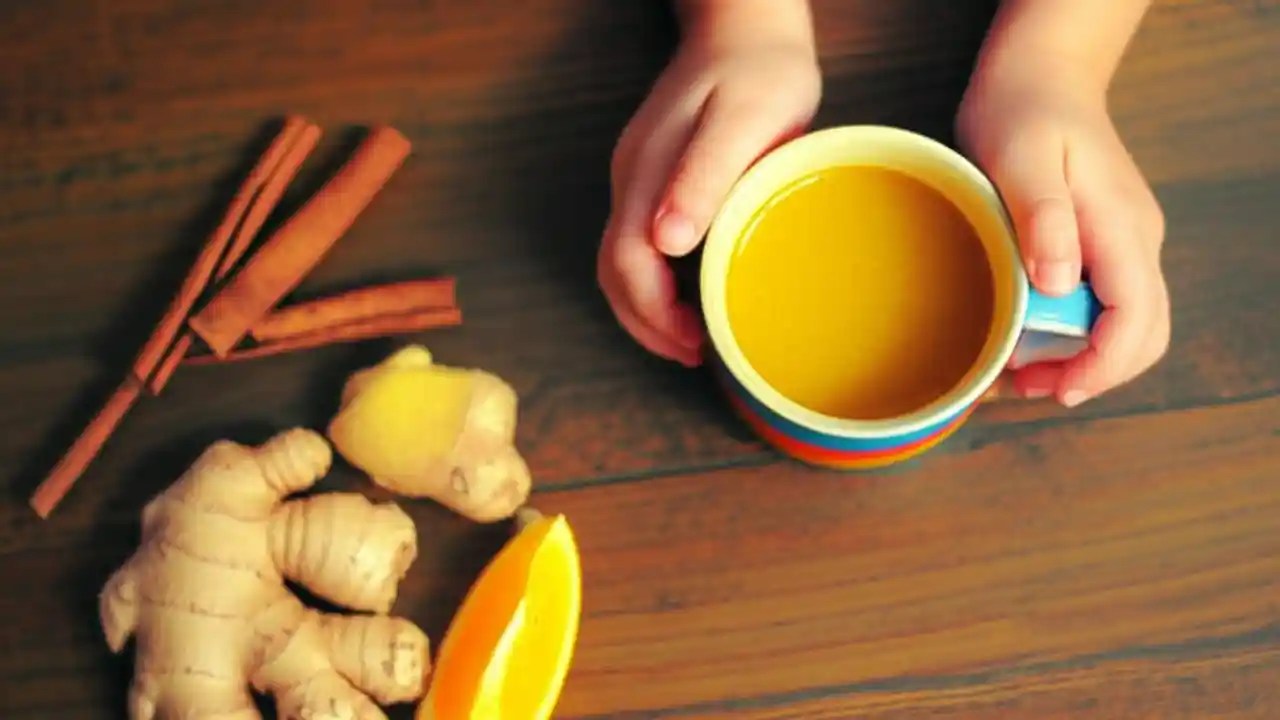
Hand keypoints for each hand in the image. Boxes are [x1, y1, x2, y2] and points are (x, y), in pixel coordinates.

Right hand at [597, 27, 820, 366]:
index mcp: (647, 176)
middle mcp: (632, 183)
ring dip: (649, 309)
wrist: (745, 26)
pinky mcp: (655, 177)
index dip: (654, 316)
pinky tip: (694, 295)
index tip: (696, 345)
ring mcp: (640, 180)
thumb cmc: (758, 71)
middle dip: (646, 325)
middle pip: (615, 273)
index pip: (629, 265)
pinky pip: (641, 244)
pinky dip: (659, 284)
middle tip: (696, 355)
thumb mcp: (742, 121)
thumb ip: (703, 178)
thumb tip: (664, 243)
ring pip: (624, 263)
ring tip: (693, 338)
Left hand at [956, 71, 1169, 406]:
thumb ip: (1042, 217)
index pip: (1136, 319)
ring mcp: (1123, 245)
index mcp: (1120, 227)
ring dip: (1083, 362)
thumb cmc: (1022, 113)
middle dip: (1093, 375)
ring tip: (1020, 372)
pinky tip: (1027, 339)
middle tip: (1026, 386)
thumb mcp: (1020, 156)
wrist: (1039, 79)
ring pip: (1128, 327)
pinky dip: (1074, 337)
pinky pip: (1105, 307)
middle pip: (1143, 336)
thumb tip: (1059, 284)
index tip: (1055, 387)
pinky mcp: (1103, 246)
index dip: (1102, 366)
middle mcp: (1135, 242)